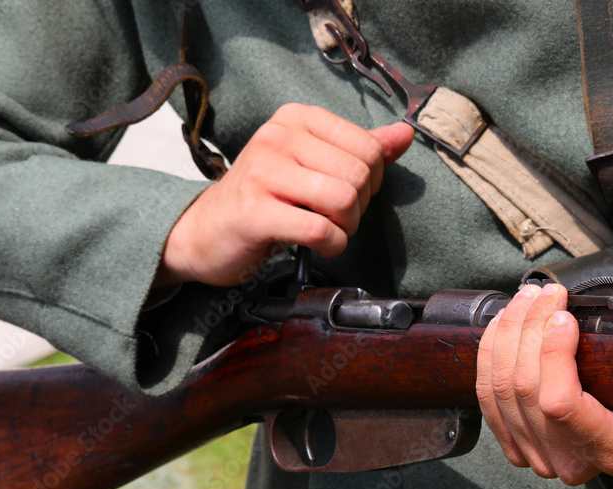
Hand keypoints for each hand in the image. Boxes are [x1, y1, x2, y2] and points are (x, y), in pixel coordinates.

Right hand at [155, 104, 414, 286]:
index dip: (372, 180)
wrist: (206, 231)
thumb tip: (405, 134)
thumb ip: (361, 149)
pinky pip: (321, 230)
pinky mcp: (255, 212)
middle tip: (338, 218)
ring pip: (343, 200)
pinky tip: (320, 246)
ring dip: (347, 227)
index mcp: (296, 118)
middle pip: (358, 174)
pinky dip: (332, 245)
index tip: (349, 193)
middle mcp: (277, 137)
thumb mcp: (313, 164)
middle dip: (360, 206)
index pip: (367, 146)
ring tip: (328, 230)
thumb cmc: (267, 197)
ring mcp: (262, 173)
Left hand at [476, 282, 612, 484]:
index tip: (564, 315)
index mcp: (612, 450)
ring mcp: (535, 456)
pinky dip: (489, 353)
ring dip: (508, 334)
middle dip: (529, 328)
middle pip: (524, 389)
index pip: (561, 405)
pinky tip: (503, 323)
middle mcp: (568, 462)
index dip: (553, 354)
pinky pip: (486, 395)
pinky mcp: (511, 444)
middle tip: (544, 293)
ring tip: (526, 298)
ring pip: (501, 388)